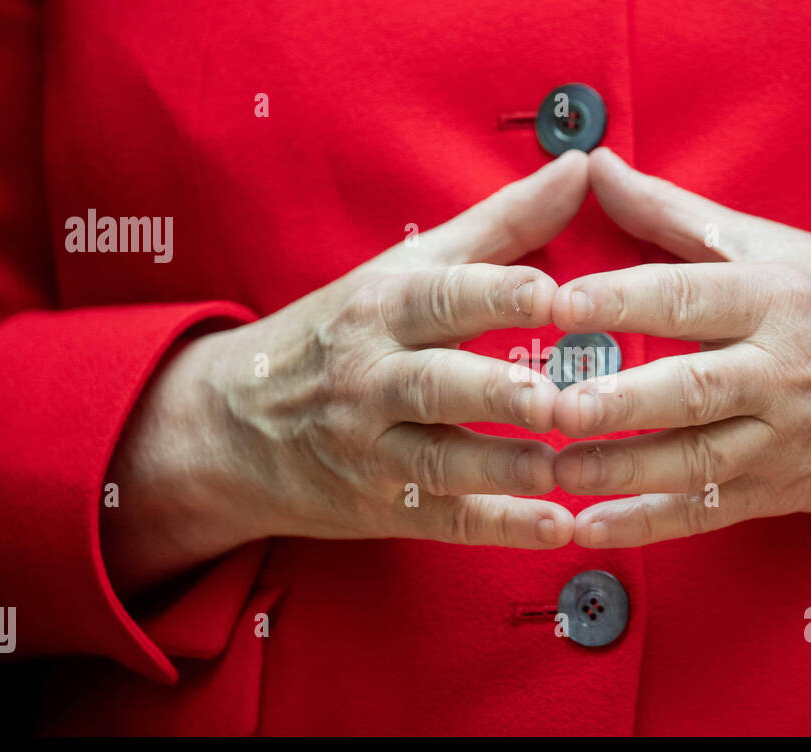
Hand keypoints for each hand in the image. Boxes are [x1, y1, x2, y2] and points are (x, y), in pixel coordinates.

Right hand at [103, 152, 589, 591]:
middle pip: (435, 383)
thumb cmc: (338, 334)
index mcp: (382, 308)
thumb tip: (582, 166)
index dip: (498, 294)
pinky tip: (558, 527)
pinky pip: (446, 521)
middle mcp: (372, 377)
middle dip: (496, 392)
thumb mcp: (404, 270)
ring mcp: (374, 449)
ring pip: (440, 461)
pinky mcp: (384, 507)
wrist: (228, 427)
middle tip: (557, 400)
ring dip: (506, 468)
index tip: (555, 293)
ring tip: (568, 470)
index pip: (441, 297)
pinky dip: (501, 527)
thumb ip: (501, 225)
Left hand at [551, 148, 810, 547]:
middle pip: (691, 388)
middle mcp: (780, 369)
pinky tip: (591, 528)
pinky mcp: (778, 491)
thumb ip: (674, 214)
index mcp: (776, 296)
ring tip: (551, 471)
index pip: (689, 294)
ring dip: (619, 471)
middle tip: (553, 406)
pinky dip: (647, 525)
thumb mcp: (776, 247)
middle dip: (620, 401)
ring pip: (693, 461)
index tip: (560, 302)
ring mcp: (781, 438)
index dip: (622, 298)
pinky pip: (706, 512)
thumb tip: (594, 166)